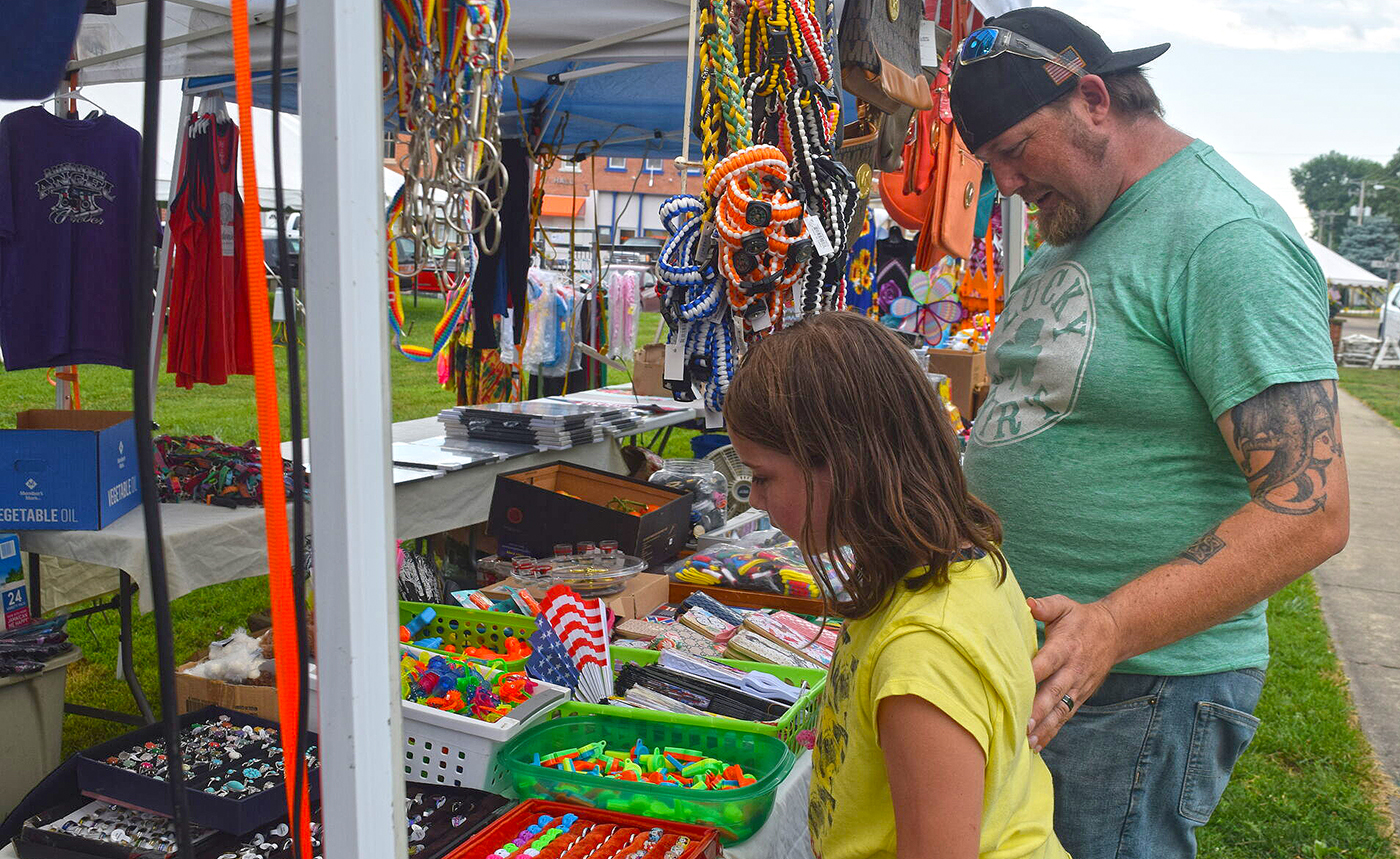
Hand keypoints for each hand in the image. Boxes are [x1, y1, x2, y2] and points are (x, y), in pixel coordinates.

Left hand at [1026, 594, 1122, 751]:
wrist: (1115, 633)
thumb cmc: (1081, 619)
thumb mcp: (1064, 606)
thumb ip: (1046, 606)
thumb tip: (1028, 604)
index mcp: (1065, 646)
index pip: (1047, 662)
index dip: (1032, 675)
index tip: (1014, 688)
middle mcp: (1073, 670)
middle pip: (1054, 692)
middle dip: (1038, 710)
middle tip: (1021, 725)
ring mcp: (1079, 686)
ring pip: (1060, 709)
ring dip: (1045, 727)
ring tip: (1028, 742)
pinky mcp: (1081, 696)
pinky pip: (1066, 716)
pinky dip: (1053, 731)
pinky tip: (1038, 745)